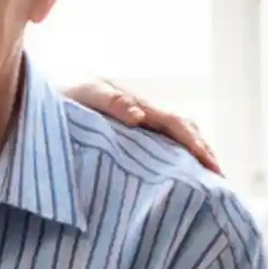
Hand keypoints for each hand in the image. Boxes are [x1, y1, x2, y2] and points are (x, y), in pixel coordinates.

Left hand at [63, 78, 221, 173]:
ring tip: (206, 181)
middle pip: (184, 130)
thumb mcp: (85, 92)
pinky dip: (172, 157)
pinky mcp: (126, 132)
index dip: (195, 145)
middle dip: (203, 152)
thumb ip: (110, 102)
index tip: (211, 166)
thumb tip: (139, 117)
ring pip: (173, 137)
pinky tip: (175, 175)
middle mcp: (143, 113)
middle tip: (220, 180)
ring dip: (192, 155)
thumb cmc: (64, 89)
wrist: (47, 86)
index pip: (176, 125)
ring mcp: (137, 122)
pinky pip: (156, 144)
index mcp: (138, 105)